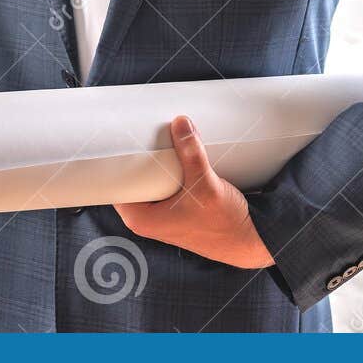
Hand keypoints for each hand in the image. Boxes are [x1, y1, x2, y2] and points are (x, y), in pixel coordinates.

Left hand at [114, 114, 275, 269]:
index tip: (113, 138)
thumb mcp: (205, 185)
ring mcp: (162, 212)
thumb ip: (191, 153)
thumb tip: (180, 123)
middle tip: (136, 129)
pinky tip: (171, 151)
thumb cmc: (224, 225)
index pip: (113, 185)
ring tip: (153, 135)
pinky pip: (163, 183)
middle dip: (134, 157)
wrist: (250, 240)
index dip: (112, 162)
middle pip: (130, 179)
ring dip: (153, 161)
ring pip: (148, 180)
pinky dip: (166, 168)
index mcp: (141, 219)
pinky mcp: (177, 207)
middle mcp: (147, 217)